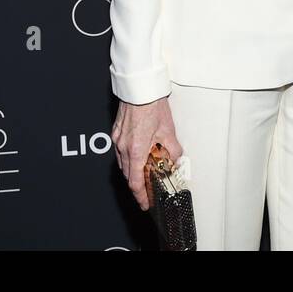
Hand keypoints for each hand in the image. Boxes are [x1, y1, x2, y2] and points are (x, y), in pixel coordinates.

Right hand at [111, 96, 182, 210]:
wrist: (140, 88)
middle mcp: (123, 146)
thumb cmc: (152, 104)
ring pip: (123, 163)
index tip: (145, 203)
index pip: (135, 181)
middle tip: (149, 190)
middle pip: (128, 174)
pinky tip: (139, 153)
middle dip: (138, 184)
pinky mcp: (116, 131)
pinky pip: (121, 151)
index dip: (140, 196)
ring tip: (146, 171)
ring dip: (133, 170)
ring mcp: (117, 138)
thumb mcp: (168, 130)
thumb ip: (172, 149)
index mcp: (136, 149)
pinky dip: (129, 157)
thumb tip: (176, 159)